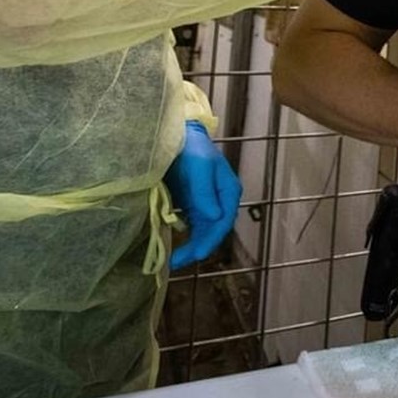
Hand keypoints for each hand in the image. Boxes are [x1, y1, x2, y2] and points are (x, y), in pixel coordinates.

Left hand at [163, 121, 241, 269]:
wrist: (177, 135)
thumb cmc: (192, 147)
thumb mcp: (200, 167)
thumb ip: (204, 192)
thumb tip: (213, 217)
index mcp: (228, 192)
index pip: (223, 222)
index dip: (210, 240)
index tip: (196, 255)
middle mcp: (219, 201)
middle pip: (212, 231)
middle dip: (196, 248)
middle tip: (175, 262)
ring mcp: (205, 203)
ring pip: (201, 231)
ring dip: (189, 245)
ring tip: (171, 260)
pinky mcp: (191, 204)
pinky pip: (190, 225)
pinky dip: (182, 236)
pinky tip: (170, 244)